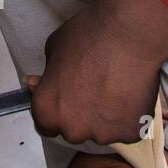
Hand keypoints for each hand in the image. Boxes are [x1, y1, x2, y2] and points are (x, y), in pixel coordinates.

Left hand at [25, 0, 167, 145]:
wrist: (128, 33)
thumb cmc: (88, 36)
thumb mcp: (54, 49)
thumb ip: (46, 75)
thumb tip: (37, 84)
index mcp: (47, 110)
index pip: (45, 124)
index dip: (55, 111)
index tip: (64, 100)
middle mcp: (72, 129)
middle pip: (73, 130)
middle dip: (80, 115)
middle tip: (92, 88)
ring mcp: (103, 134)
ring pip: (101, 130)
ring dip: (104, 116)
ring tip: (113, 86)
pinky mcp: (130, 132)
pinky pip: (125, 128)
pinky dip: (127, 115)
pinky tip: (129, 91)